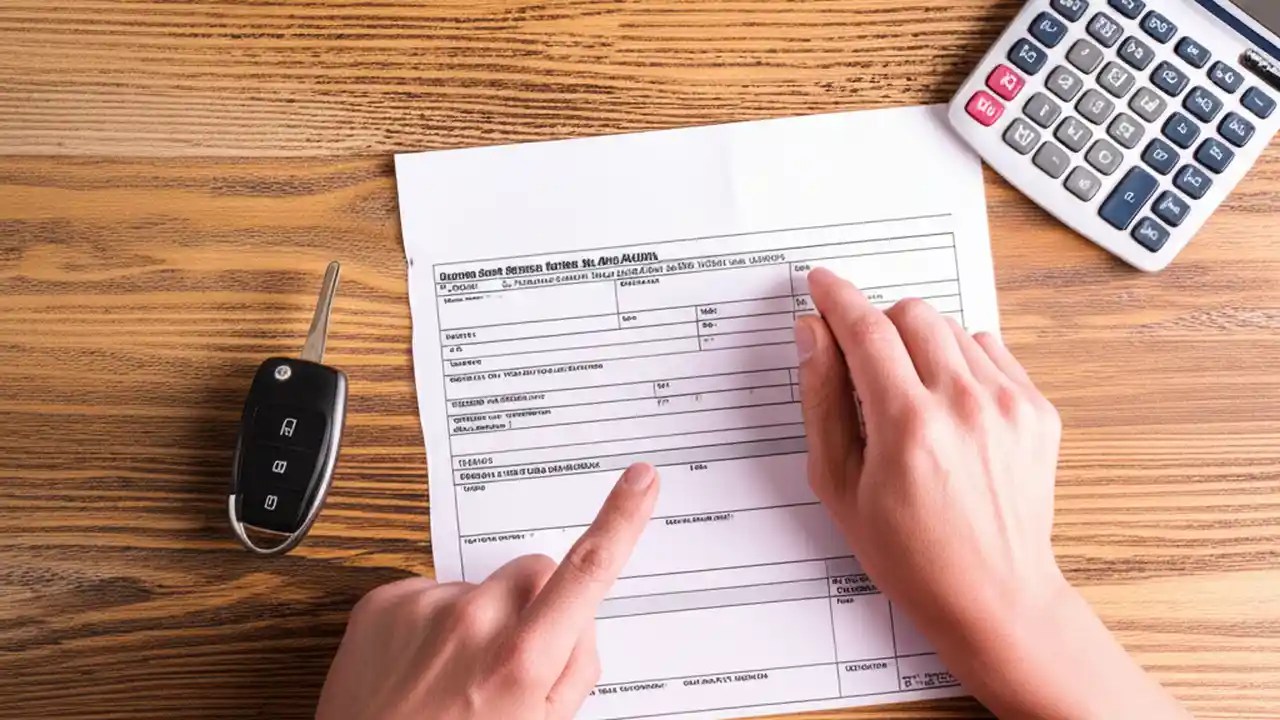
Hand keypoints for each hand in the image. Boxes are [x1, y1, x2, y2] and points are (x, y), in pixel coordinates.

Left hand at [316, 463, 658, 719]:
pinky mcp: (384, 602)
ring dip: (479, 619)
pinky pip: (434, 592)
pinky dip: (434, 623)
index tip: (640, 482)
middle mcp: (472, 624)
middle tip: (511, 662)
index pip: (586, 573)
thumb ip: (574, 670)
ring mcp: (424, 608)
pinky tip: (422, 667)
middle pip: (534, 572)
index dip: (620, 520)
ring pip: (482, 586)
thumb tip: (578, 622)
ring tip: (453, 677)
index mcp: (521, 661)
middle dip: (536, 604)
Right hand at [794, 268, 1189, 718]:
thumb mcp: (841, 486)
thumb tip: (813, 336)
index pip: (865, 329)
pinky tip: (949, 406)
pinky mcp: (1037, 410)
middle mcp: (964, 404)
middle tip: (865, 363)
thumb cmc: (911, 554)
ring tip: (911, 396)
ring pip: (952, 326)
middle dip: (879, 324)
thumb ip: (823, 401)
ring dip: (921, 343)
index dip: (837, 298)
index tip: (822, 284)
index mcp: (909, 425)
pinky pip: (991, 350)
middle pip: (911, 313)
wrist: (995, 595)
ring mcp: (1008, 404)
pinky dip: (962, 361)